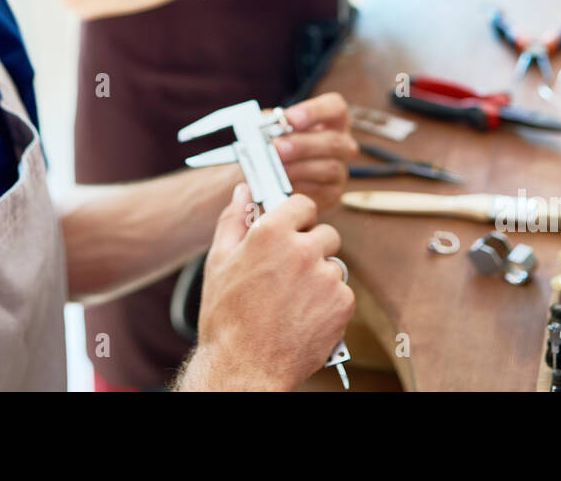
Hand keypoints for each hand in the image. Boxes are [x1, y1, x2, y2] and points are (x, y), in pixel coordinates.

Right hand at [185, 185, 353, 390]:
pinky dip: (328, 302)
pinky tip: (304, 315)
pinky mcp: (342, 303)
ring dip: (320, 276)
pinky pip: (341, 292)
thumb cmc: (227, 318)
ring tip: (293, 300)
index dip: (297, 216)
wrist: (244, 368)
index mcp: (271, 233)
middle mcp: (303, 249)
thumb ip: (233, 220)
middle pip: (324, 232)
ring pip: (333, 264)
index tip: (292, 228)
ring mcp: (326, 277)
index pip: (302, 204)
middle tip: (289, 272)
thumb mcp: (219, 262)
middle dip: (311, 247)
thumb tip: (243, 191)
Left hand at [274, 92, 354, 212]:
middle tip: (276, 147)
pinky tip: (283, 185)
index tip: (290, 119)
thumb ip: (272, 124)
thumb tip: (263, 121)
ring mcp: (340, 169)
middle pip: (332, 141)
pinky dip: (300, 187)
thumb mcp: (274, 130)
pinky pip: (321, 190)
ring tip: (275, 168)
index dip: (314, 111)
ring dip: (299, 168)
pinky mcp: (333, 193)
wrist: (271, 178)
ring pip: (329, 167)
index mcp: (332, 119)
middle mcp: (342, 143)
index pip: (335, 107)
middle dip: (301, 145)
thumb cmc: (278, 147)